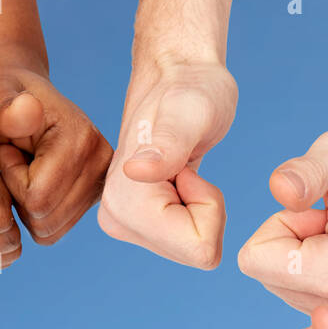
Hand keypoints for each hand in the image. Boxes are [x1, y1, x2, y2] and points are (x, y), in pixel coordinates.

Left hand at [0, 68, 111, 244]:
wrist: (23, 99)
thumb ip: (1, 105)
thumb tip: (27, 111)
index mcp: (81, 139)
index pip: (36, 199)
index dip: (10, 180)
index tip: (8, 149)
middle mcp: (103, 163)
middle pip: (45, 220)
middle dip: (17, 196)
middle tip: (15, 160)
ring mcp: (104, 182)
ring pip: (49, 230)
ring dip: (25, 205)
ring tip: (25, 168)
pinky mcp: (97, 197)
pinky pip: (55, 230)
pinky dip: (36, 213)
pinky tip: (35, 181)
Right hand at [97, 60, 236, 268]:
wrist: (179, 76)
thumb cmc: (194, 88)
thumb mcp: (193, 111)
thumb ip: (169, 143)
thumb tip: (137, 172)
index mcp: (124, 204)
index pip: (199, 249)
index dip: (211, 206)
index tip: (190, 166)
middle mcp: (116, 220)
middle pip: (194, 252)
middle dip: (205, 210)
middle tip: (188, 166)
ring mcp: (124, 224)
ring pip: (193, 248)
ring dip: (200, 207)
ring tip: (183, 167)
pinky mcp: (136, 223)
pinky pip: (190, 241)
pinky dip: (195, 208)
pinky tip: (178, 177)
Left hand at [239, 116, 327, 312]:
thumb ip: (305, 172)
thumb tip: (278, 188)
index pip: (253, 261)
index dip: (280, 223)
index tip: (320, 209)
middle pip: (267, 276)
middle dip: (290, 240)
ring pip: (284, 285)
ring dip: (304, 252)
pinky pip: (306, 292)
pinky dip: (317, 264)